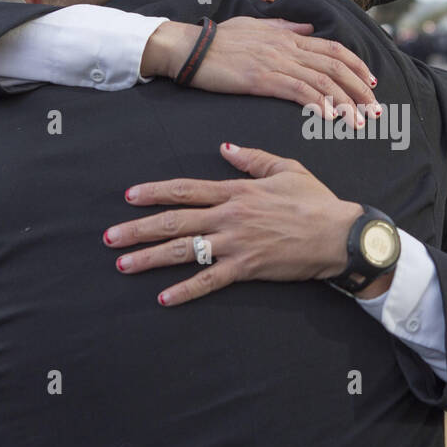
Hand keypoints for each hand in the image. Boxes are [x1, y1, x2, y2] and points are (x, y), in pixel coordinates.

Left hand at [104, 143, 364, 305]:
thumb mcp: (286, 169)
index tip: (129, 196)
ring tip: (122, 264)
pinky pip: (209, 280)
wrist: (338, 234)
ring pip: (183, 249)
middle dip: (138, 228)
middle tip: (109, 237)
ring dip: (149, 258)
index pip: (186, 189)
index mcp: (236, 191)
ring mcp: (236, 243)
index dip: (154, 193)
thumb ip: (253, 159)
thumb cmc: (316, 201)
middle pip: (174, 220)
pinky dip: (185, 290)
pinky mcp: (247, 267)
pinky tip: (163, 298)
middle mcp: (229, 216)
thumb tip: (225, 149)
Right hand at [142, 18, 377, 121]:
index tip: (372, 82)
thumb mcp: (256, 27)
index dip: (356, 65)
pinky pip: (298, 91)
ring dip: (344, 103)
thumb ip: (285, 29)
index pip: (332, 49)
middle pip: (335, 67)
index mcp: (287, 37)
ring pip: (322, 82)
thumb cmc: (218, 40)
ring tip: (358, 122)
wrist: (189, 48)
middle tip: (375, 110)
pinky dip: (318, 104)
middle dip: (360, 89)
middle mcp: (287, 47)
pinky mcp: (262, 80)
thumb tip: (309, 29)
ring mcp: (276, 63)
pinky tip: (329, 118)